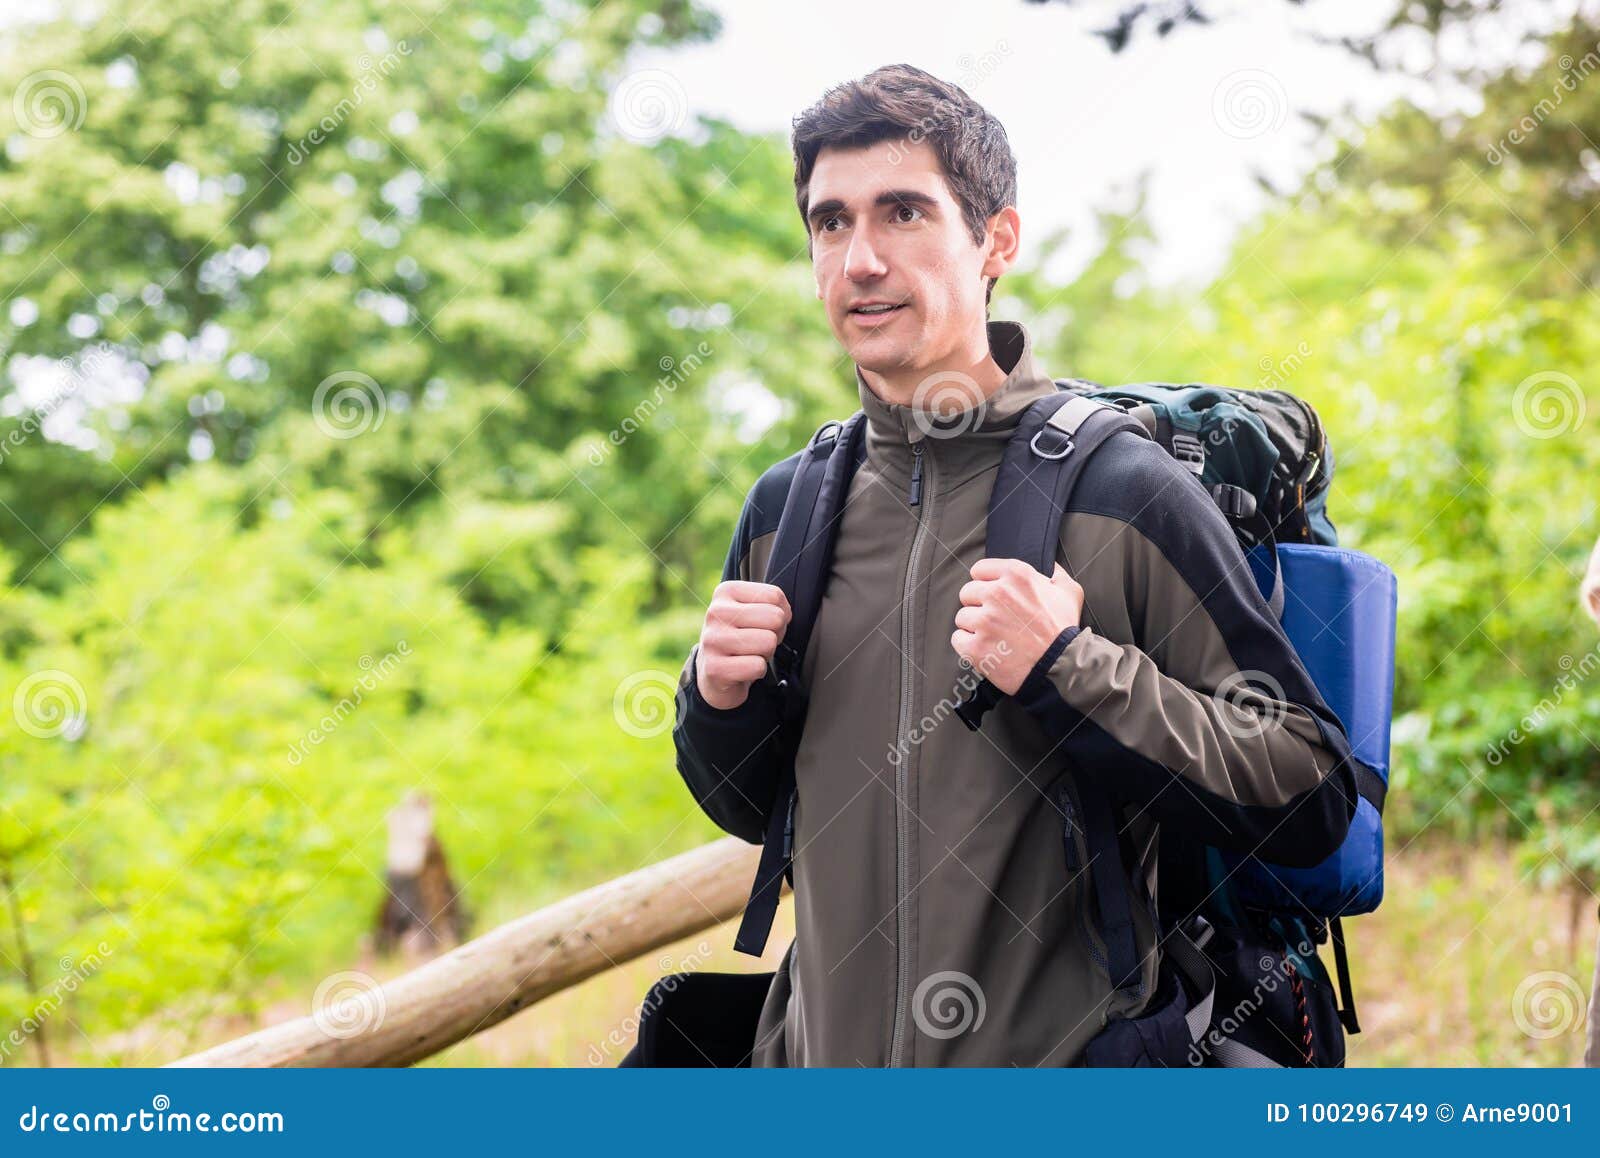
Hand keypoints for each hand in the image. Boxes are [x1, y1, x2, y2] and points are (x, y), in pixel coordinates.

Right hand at [696, 581, 791, 709]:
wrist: (715, 673)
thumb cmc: (741, 637)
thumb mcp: (753, 611)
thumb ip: (773, 604)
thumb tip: (785, 615)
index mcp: (726, 591)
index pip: (774, 595)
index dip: (779, 614)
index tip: (761, 624)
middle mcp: (716, 612)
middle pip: (775, 618)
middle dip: (774, 634)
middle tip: (757, 641)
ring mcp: (712, 640)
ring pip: (769, 642)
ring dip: (766, 653)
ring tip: (749, 654)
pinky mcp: (714, 668)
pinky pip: (758, 666)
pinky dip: (757, 671)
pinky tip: (743, 669)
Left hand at [951, 558, 1083, 694]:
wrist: (1060, 667)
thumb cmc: (1064, 630)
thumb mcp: (1069, 592)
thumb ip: (1055, 574)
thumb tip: (1049, 566)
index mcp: (1016, 575)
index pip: (979, 569)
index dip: (986, 583)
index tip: (993, 595)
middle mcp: (997, 594)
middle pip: (967, 592)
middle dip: (978, 605)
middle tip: (995, 618)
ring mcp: (984, 621)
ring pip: (962, 616)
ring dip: (973, 626)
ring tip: (993, 636)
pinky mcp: (975, 646)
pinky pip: (957, 639)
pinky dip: (968, 645)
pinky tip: (986, 648)